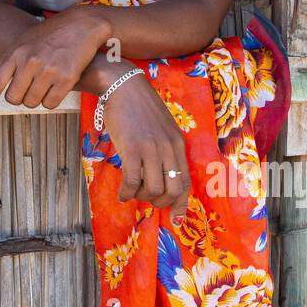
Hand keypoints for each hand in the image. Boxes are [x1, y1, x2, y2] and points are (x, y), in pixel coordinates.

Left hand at [0, 8, 110, 115]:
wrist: (81, 24)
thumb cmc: (48, 34)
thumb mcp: (21, 44)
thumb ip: (0, 66)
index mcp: (16, 52)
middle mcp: (30, 62)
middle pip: (14, 98)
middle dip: (20, 97)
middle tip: (30, 85)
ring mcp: (48, 70)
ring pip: (32, 103)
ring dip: (37, 98)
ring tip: (45, 81)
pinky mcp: (66, 79)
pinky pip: (50, 104)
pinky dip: (52, 99)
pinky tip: (56, 85)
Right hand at [99, 74, 190, 216]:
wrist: (123, 86)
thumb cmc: (140, 107)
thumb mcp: (162, 127)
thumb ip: (166, 148)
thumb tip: (162, 174)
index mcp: (178, 144)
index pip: (185, 182)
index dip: (181, 204)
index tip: (175, 219)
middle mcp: (168, 148)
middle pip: (172, 190)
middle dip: (159, 202)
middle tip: (146, 198)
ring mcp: (151, 149)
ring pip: (152, 189)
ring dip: (140, 197)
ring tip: (131, 192)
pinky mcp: (132, 148)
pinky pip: (132, 181)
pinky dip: (126, 193)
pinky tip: (121, 193)